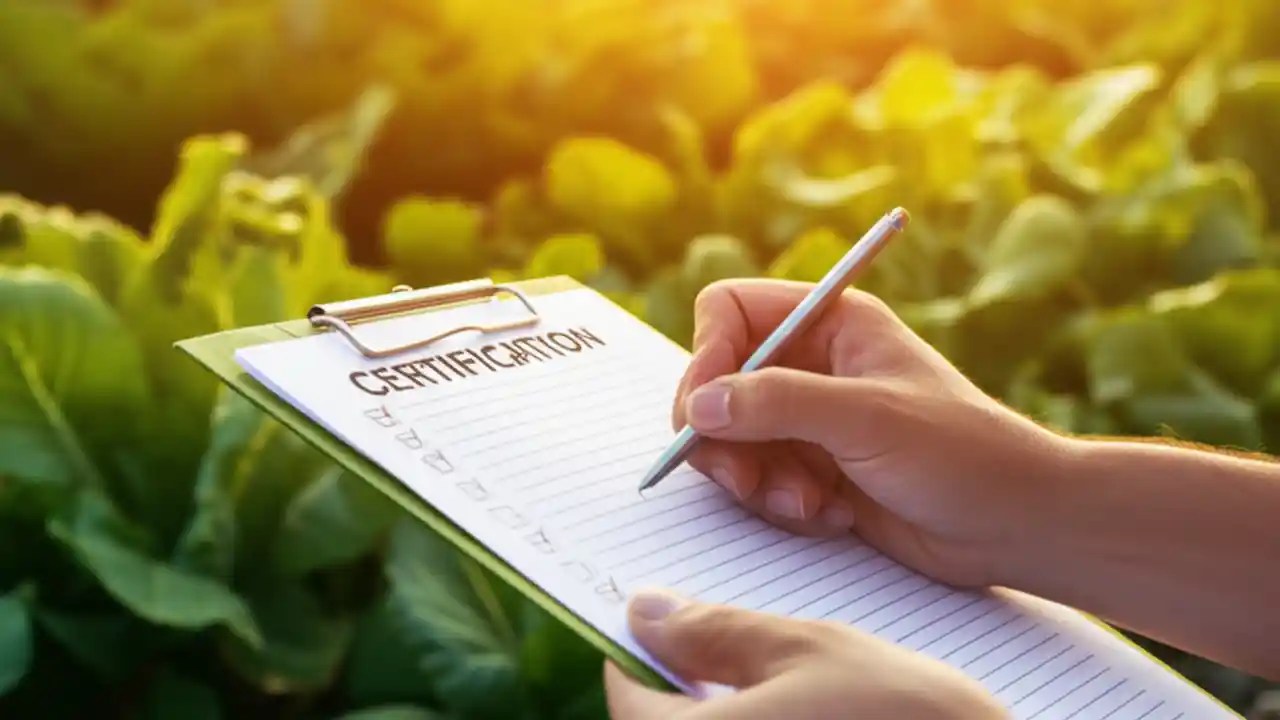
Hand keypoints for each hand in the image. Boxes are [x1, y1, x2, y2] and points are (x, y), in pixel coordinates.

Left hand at [605, 589, 1007, 718]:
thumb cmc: (904, 715)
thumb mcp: (805, 649)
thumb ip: (715, 631)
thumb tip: (645, 610)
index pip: (629, 693)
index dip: (649, 649)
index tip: (675, 622)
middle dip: (689, 681)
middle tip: (731, 641)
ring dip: (730, 706)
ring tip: (779, 672)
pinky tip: (809, 710)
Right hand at [673, 279, 1071, 586]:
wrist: (1015, 525)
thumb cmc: (963, 454)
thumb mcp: (868, 418)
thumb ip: (778, 403)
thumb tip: (699, 407)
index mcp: (830, 323)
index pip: (729, 313)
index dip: (707, 358)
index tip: (703, 413)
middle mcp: (812, 365)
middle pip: (718, 384)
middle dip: (727, 439)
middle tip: (745, 481)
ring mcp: (810, 420)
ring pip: (732, 441)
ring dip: (757, 481)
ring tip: (806, 505)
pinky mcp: (813, 471)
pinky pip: (759, 483)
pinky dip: (781, 505)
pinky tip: (831, 516)